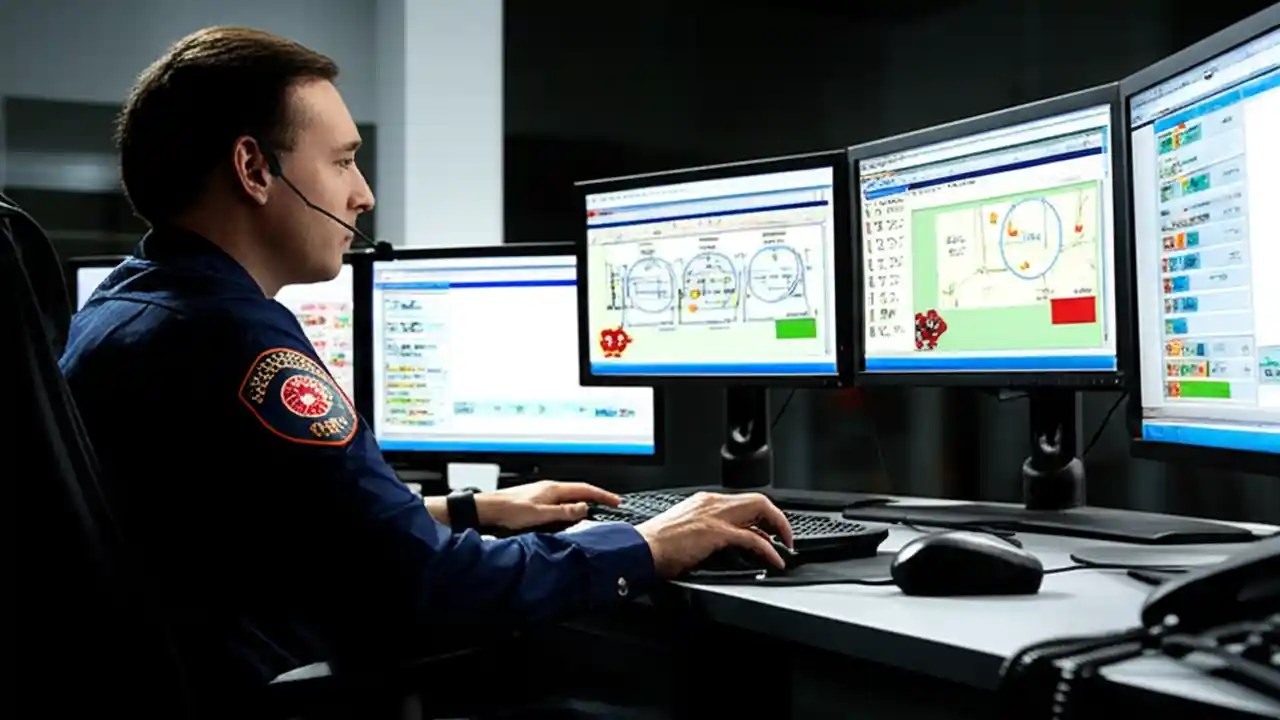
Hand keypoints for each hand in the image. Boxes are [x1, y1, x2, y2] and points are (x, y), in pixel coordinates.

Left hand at [474, 480, 620, 530]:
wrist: (488, 509)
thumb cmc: (510, 510)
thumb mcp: (541, 514)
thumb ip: (564, 512)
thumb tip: (584, 508)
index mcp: (554, 489)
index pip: (585, 489)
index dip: (602, 495)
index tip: (616, 501)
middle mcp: (549, 488)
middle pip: (579, 492)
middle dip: (595, 499)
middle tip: (608, 507)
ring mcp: (542, 493)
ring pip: (569, 498)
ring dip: (581, 505)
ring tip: (591, 514)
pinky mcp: (536, 500)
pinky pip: (559, 503)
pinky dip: (569, 509)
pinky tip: (566, 518)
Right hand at [636, 492, 793, 577]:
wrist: (640, 550)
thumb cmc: (656, 546)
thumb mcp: (685, 530)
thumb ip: (706, 531)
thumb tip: (726, 545)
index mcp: (703, 502)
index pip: (742, 501)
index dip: (761, 515)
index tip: (768, 530)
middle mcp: (711, 503)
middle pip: (757, 500)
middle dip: (776, 518)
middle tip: (785, 536)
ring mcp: (714, 516)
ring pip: (759, 511)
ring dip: (779, 529)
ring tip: (786, 547)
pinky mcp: (715, 532)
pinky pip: (753, 538)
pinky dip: (768, 549)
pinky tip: (774, 560)